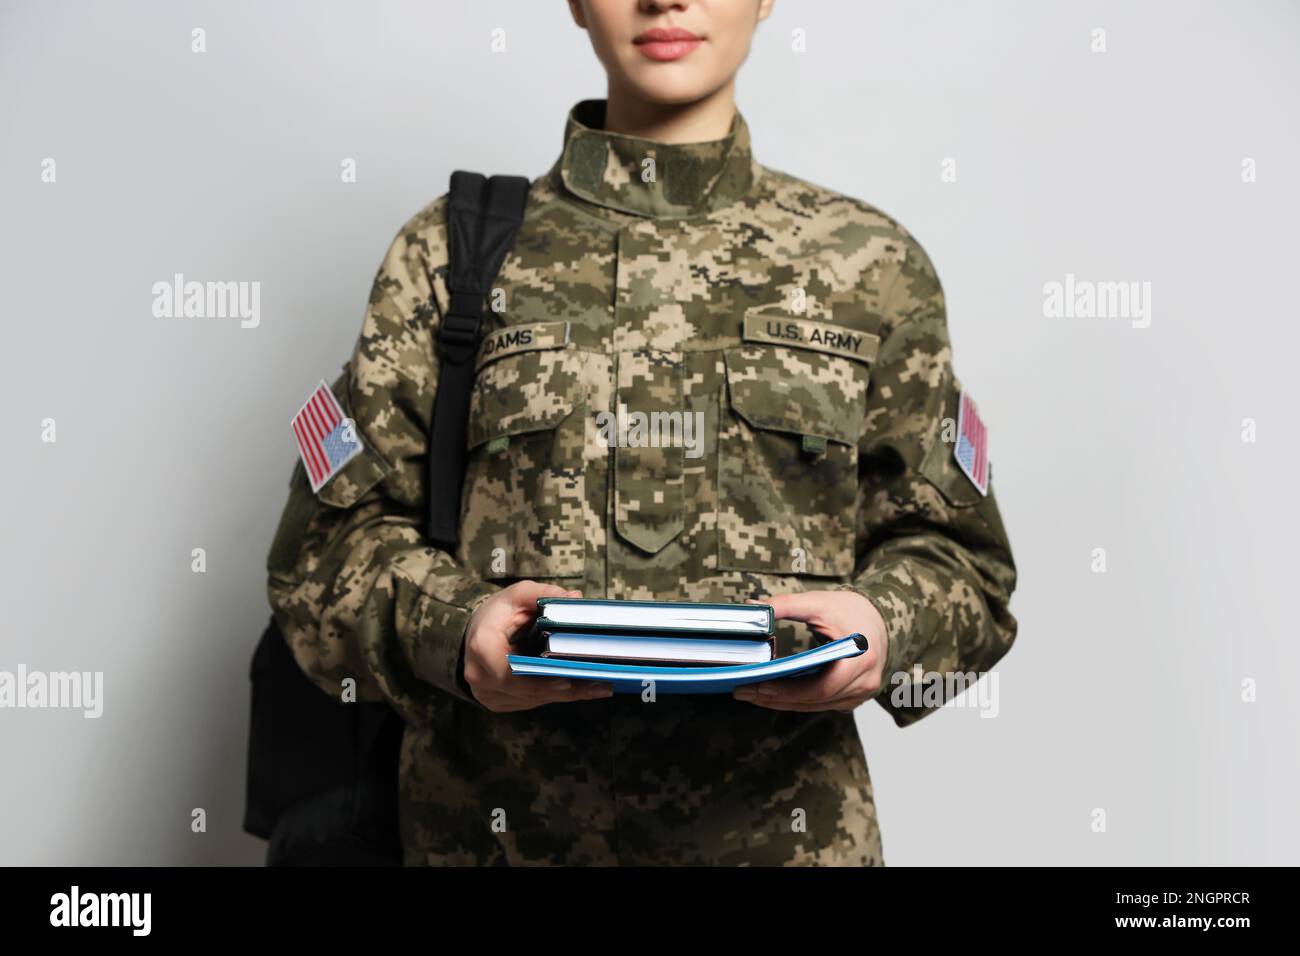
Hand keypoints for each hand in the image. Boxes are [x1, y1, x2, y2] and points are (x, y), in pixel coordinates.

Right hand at [463, 581, 613, 711]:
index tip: (566, 681)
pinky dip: (556, 695)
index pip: (509, 673)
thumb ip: (542, 593)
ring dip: (566, 694)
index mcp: (482, 647)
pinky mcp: (500, 702)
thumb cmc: (497, 614)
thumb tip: (574, 598)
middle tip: (598, 683)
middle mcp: (481, 676)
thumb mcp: (516, 595)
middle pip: (528, 691)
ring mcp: (489, 694)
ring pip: (534, 699)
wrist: (475, 633)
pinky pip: (532, 702)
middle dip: (565, 688)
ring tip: (599, 685)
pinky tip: (583, 688)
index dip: (538, 681)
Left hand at [733, 590, 888, 711]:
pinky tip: (771, 693)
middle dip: (776, 697)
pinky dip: (796, 699)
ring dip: (782, 702)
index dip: (787, 690)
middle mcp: (865, 682)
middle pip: (815, 700)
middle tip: (743, 691)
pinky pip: (820, 703)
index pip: (821, 686)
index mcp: (860, 659)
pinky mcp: (852, 696)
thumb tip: (752, 607)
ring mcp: (860, 693)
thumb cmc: (851, 609)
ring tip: (751, 693)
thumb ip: (785, 605)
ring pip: (815, 705)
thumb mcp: (818, 602)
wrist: (879, 617)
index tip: (757, 684)